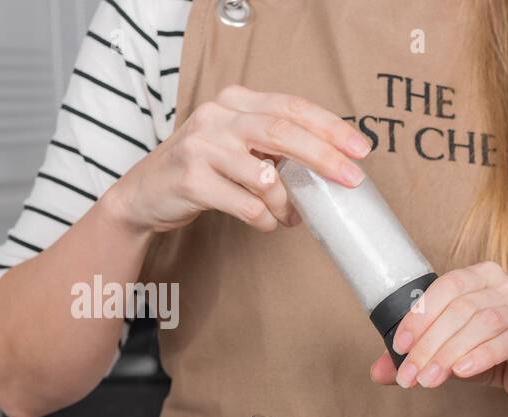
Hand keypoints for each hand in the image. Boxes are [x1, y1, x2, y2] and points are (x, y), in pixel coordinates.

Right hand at [103, 85, 369, 234]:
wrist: (146, 193)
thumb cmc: (206, 169)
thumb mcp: (240, 145)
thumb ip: (277, 146)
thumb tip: (334, 165)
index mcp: (235, 102)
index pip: (292, 107)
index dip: (330, 127)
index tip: (361, 149)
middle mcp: (217, 117)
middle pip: (282, 132)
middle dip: (324, 157)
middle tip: (352, 179)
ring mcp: (200, 146)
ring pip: (264, 175)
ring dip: (288, 203)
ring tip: (292, 216)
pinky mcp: (190, 179)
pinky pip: (245, 205)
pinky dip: (265, 219)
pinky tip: (266, 222)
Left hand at [370, 261, 507, 409]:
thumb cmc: (496, 355)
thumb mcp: (452, 351)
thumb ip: (418, 355)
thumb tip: (379, 372)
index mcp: (483, 277)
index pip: (448, 286)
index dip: (420, 315)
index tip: (400, 345)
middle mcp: (507, 287)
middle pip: (461, 308)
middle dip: (430, 343)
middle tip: (411, 373)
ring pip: (482, 323)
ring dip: (449, 353)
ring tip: (430, 378)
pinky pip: (506, 342)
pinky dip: (480, 356)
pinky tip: (462, 371)